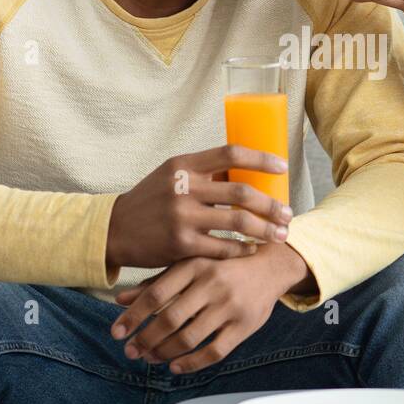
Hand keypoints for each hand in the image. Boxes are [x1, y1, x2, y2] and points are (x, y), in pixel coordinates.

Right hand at [107, 144, 292, 269]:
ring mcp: (182, 216)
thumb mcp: (171, 176)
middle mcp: (184, 187)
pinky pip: (222, 247)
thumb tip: (246, 170)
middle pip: (241, 192)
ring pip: (237, 222)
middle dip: (271, 204)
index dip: (261, 159)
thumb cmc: (151, 200)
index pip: (231, 153)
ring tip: (280, 234)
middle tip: (288, 213)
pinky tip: (252, 250)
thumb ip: (203, 172)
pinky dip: (242, 249)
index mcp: (184, 165)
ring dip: (264, 229)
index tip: (282, 167)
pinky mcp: (181, 244)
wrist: (114, 229)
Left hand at [109, 244, 306, 372]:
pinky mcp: (244, 325)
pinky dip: (192, 363)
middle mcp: (212, 283)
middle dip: (145, 339)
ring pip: (190, 337)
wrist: (270, 266)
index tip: (116, 332)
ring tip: (150, 358)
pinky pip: (214, 351)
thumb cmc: (222, 265)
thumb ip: (157, 282)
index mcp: (195, 265)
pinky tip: (176, 366)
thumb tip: (120, 300)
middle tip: (131, 351)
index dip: (133, 315)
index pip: (156, 293)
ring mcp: (230, 306)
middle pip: (170, 318)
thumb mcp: (190, 265)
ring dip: (164, 353)